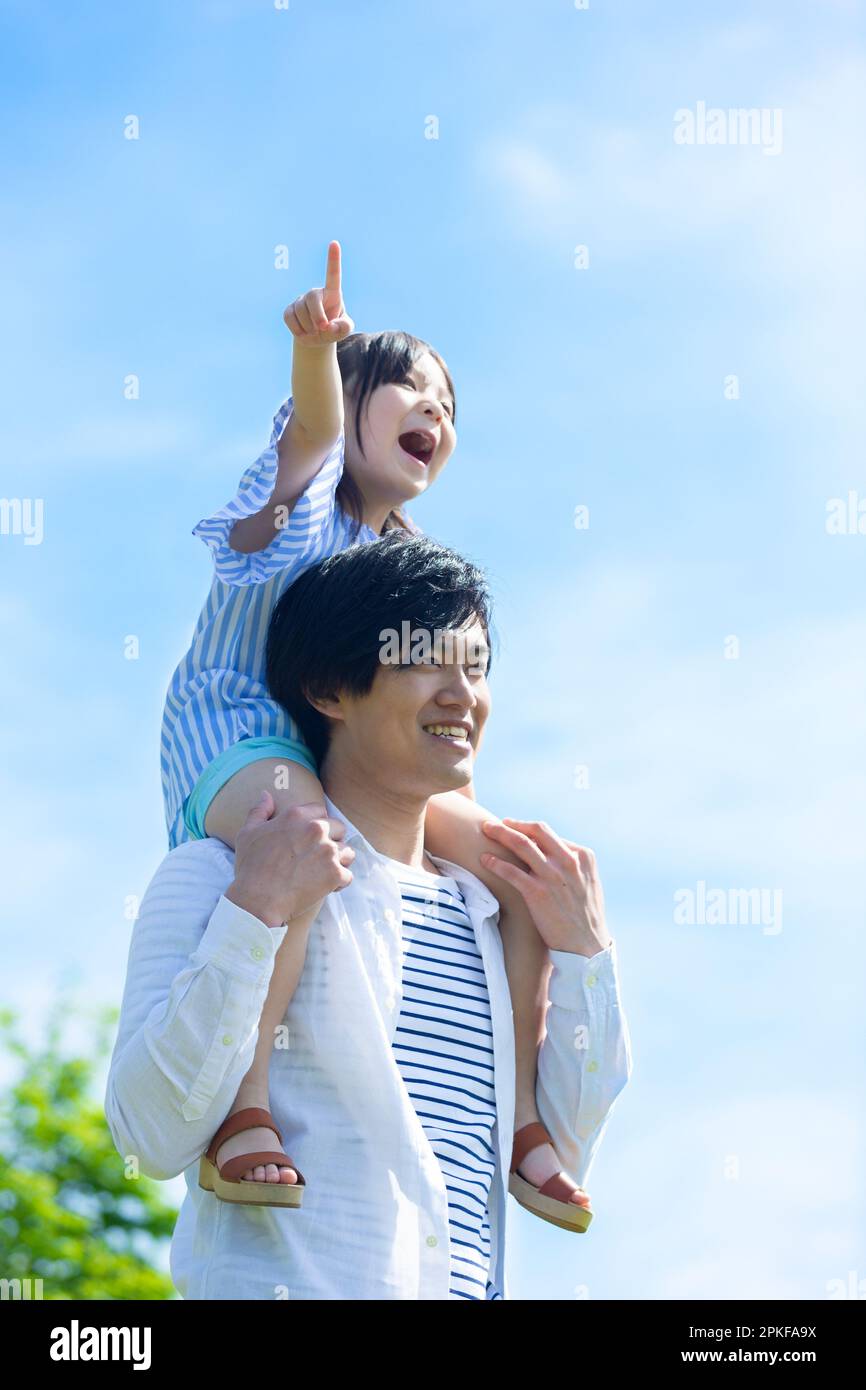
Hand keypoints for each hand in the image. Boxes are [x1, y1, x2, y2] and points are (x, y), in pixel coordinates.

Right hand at [225, 792, 353, 927]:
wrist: (258, 900)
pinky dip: (339, 883)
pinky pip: (348, 875)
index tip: (310, 838)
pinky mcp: (335, 874)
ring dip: (339, 861)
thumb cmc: (250, 867)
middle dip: (332, 840)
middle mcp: (316, 829)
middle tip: (318, 855)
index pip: (321, 810)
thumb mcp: (248, 833)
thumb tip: (267, 795)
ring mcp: (328, 851)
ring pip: (347, 851)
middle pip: (339, 828)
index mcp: (297, 816)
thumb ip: (260, 811)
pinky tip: (326, 887)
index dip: (317, 824)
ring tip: (324, 871)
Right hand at [283, 240, 354, 346]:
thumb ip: (343, 327)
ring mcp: (301, 300)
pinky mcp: (289, 310)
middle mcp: (315, 293)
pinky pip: (290, 318)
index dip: (333, 259)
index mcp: (332, 294)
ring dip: (309, 327)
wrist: (317, 338)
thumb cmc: (334, 329)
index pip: (333, 275)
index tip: (335, 243)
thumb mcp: (344, 330)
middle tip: (323, 328)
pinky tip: (304, 332)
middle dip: (317, 315)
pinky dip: (298, 330)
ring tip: (315, 332)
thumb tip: (329, 325)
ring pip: (300, 311)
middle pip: (312, 298)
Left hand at [480, 819, 609, 955]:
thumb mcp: (586, 882)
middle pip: (535, 831)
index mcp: (583, 856)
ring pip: (521, 845)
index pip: (548, 834)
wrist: (586, 946)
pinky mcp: (538, 893)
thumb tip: (547, 851)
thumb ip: (570, 863)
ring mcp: (553, 876)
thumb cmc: (584, 915)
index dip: (526, 829)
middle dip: (512, 824)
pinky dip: (495, 863)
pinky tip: (484, 859)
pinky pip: (511, 872)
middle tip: (494, 823)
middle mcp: (568, 862)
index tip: (512, 828)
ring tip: (485, 830)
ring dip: (500, 834)